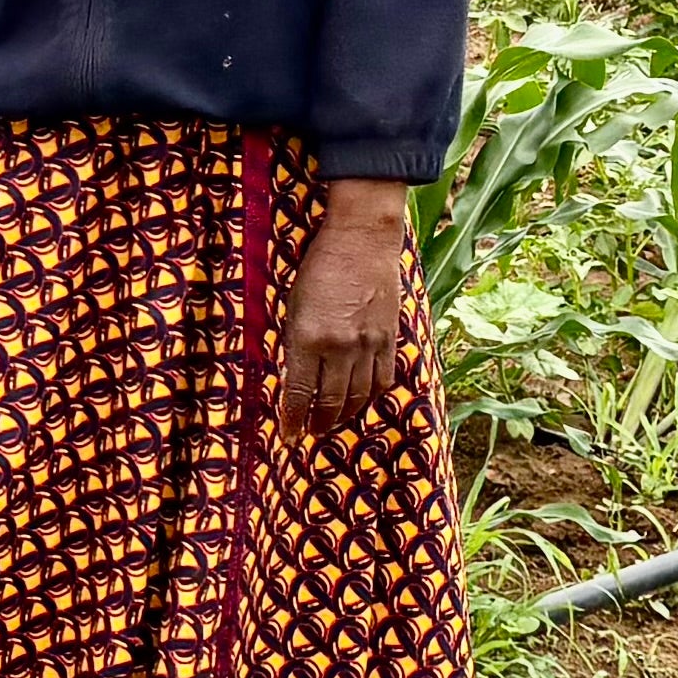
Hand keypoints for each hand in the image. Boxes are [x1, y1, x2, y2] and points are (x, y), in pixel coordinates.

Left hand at [281, 180, 411, 435]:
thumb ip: (295, 342)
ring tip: (332, 423)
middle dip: (318, 423)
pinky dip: (370, 396)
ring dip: (343, 415)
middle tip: (309, 433)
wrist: (362, 240)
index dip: (294, 420)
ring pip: (358, 396)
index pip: (300, 394)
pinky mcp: (389, 338)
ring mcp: (369, 345)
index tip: (289, 437)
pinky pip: (382, 379)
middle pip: (331, 402)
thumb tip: (295, 376)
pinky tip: (360, 400)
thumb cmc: (319, 267)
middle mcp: (341, 347)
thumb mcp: (293, 305)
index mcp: (309, 338)